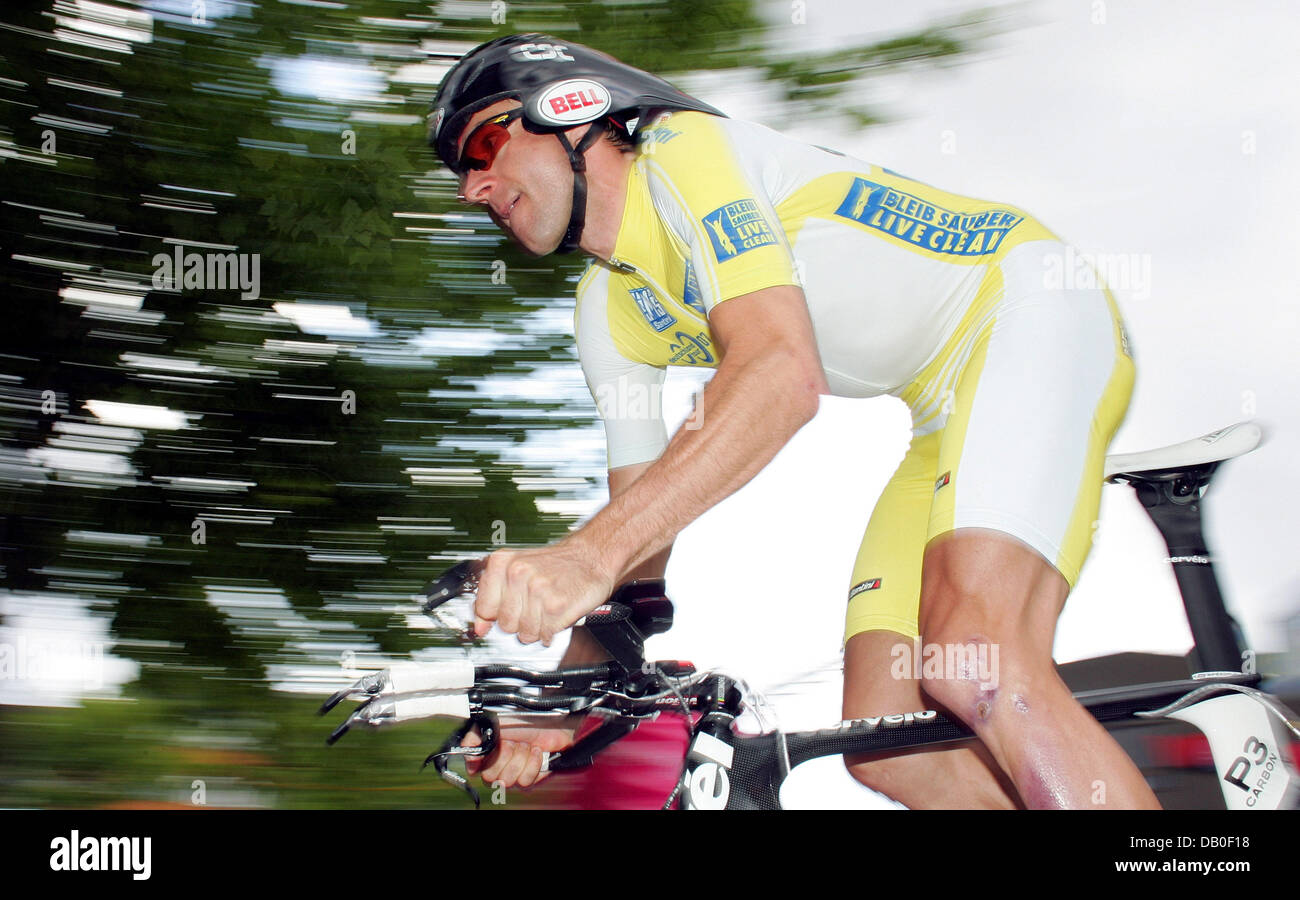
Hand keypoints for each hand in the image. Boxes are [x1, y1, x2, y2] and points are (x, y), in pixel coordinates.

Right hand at [463, 720, 579, 789]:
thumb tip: (465, 750)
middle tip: (513, 742)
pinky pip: (525, 782)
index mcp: (486, 752)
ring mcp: (513, 774)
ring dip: (519, 759)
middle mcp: (497, 766)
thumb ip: (475, 734)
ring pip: (507, 781)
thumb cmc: (525, 718)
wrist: (553, 721)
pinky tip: (535, 752)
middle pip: (489, 777)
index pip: (472, 767)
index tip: (492, 747)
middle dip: (504, 756)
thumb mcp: (495, 720)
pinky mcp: (529, 780)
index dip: (482, 759)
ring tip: (526, 745)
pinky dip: (532, 764)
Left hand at [473, 539, 615, 644]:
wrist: (592, 557)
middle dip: (521, 622)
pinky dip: (553, 630)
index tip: (510, 609)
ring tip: (548, 608)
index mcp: (502, 562)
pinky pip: (545, 635)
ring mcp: (537, 590)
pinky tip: (558, 614)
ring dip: (539, 627)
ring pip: (525, 634)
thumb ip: (493, 598)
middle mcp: (517, 573)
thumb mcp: (517, 570)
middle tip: (536, 606)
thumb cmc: (556, 565)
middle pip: (505, 625)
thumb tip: (478, 628)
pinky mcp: (556, 606)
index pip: (483, 608)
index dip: (496, 615)